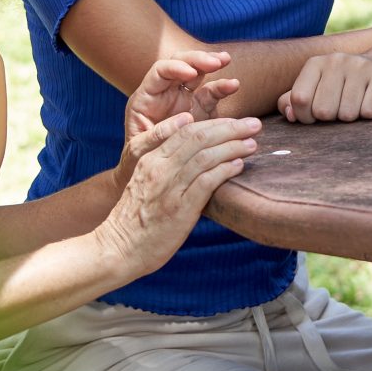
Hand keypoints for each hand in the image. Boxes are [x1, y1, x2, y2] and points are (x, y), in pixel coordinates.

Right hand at [95, 111, 259, 275]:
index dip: (215, 123)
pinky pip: (206, 182)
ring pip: (205, 156)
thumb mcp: (146, 184)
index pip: (187, 131)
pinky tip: (239, 165)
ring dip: (233, 147)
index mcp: (151, 159)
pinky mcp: (179, 209)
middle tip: (254, 125)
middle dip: (231, 128)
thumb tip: (202, 159)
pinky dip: (225, 170)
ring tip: (252, 144)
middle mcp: (159, 169)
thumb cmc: (136, 219)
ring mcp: (169, 188)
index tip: (236, 122)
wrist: (117, 249)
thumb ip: (169, 168)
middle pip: (199, 138)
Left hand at [119, 49, 239, 190]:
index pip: (160, 72)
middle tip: (215, 62)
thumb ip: (157, 134)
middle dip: (197, 60)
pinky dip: (223, 87)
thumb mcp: (140, 150)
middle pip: (180, 64)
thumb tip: (184, 119)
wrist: (148, 179)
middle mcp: (164, 94)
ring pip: (197, 73)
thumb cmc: (136, 164)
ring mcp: (183, 100)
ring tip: (226, 60)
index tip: (191, 73)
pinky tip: (234, 84)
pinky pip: (212, 94)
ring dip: (211, 63)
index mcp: (146, 99)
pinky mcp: (200, 110)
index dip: (176, 68)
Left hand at [281, 50, 371, 123]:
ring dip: (351, 118)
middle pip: (323, 111)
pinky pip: (369, 112)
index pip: (300, 99)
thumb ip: (293, 101)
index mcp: (315, 63)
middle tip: (339, 108)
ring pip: (347, 115)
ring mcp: (361, 66)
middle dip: (331, 119)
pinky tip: (370, 101)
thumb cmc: (341, 85)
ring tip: (356, 103)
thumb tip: (290, 115)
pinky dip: (369, 115)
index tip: (315, 116)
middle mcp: (337, 60)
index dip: (305, 117)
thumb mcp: (315, 88)